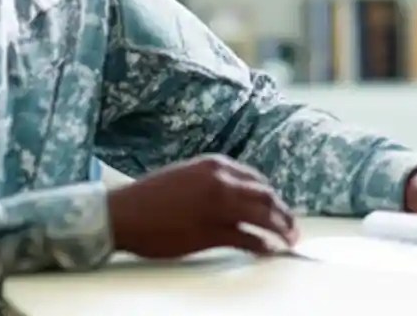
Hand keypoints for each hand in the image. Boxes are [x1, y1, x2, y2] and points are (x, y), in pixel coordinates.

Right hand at [106, 154, 296, 258]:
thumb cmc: (149, 196)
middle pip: (266, 196)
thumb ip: (212, 181)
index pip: (257, 179)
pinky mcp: (212, 232)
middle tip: (293, 226)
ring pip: (263, 216)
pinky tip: (268, 251)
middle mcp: (222, 182)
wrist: (124, 213)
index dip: (270, 196)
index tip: (277, 207)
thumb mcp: (186, 176)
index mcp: (215, 165)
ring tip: (290, 240)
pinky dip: (262, 246)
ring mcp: (219, 207)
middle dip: (284, 212)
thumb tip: (235, 195)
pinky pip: (247, 239)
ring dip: (282, 228)